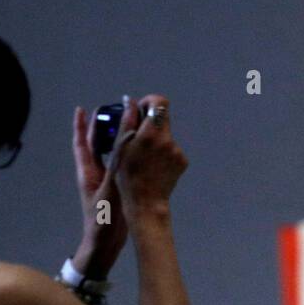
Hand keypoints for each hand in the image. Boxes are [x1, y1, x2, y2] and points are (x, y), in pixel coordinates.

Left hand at [71, 99, 135, 277]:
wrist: (104, 245)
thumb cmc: (102, 219)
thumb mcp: (109, 188)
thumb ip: (117, 162)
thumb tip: (124, 136)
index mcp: (87, 171)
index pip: (81, 143)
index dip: (81, 125)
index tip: (82, 109)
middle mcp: (95, 173)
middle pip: (96, 144)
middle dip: (103, 127)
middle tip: (114, 111)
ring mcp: (106, 181)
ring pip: (110, 154)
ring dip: (117, 139)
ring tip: (130, 125)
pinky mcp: (117, 188)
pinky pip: (122, 165)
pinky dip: (128, 155)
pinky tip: (138, 151)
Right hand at [113, 94, 188, 217]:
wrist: (145, 203)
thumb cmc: (127, 176)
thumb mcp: (120, 148)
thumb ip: (127, 121)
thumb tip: (131, 101)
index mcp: (151, 134)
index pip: (159, 102)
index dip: (149, 102)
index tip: (140, 110)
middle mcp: (168, 140)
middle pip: (163, 119)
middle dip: (150, 123)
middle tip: (137, 135)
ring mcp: (177, 151)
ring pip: (165, 136)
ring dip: (154, 140)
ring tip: (142, 158)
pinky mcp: (182, 160)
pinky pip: (171, 149)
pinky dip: (161, 153)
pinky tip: (152, 166)